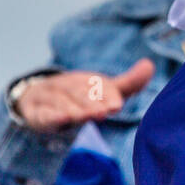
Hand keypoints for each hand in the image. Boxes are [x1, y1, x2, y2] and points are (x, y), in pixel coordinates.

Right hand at [14, 58, 154, 132]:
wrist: (37, 99)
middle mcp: (67, 85)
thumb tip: (150, 65)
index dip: (107, 94)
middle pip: (79, 92)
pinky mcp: (35, 112)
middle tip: (104, 111)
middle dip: (91, 102)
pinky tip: (60, 119)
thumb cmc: (78, 97)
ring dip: (72, 108)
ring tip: (84, 116)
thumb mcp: (102, 91)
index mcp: (85, 80)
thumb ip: (127, 84)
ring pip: (60, 101)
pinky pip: (41, 113)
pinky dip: (49, 115)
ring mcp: (49, 97)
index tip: (117, 104)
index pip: (97, 85)